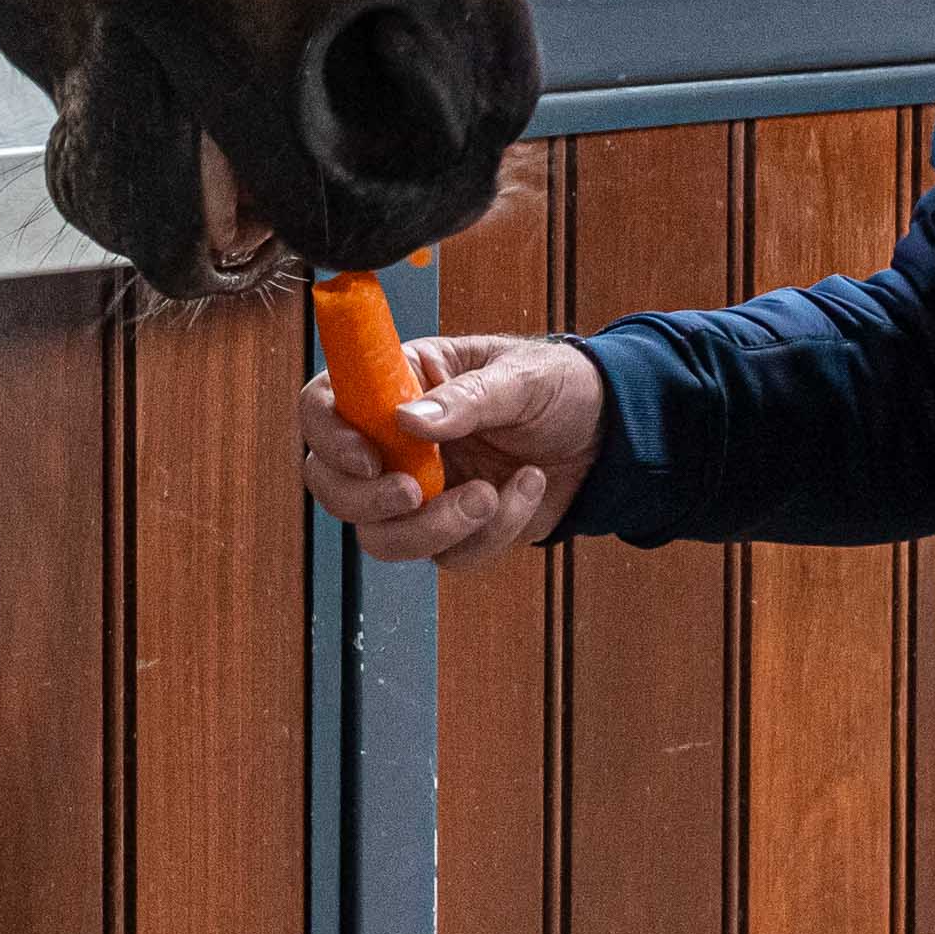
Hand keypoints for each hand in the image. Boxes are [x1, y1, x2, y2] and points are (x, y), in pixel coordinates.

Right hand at [295, 328, 604, 567]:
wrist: (610, 434)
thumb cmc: (561, 386)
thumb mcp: (521, 377)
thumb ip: (466, 398)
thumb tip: (407, 421)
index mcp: (399, 383)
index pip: (324, 406)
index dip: (330, 436)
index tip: (370, 461)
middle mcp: (395, 440)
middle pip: (333, 486)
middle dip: (369, 502)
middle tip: (416, 494)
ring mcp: (421, 489)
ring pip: (382, 537)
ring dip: (434, 529)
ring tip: (492, 496)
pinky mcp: (453, 530)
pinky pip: (447, 556)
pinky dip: (491, 534)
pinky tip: (527, 489)